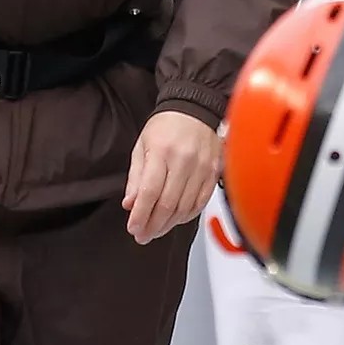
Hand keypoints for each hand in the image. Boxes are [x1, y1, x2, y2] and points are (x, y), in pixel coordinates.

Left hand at [123, 110, 220, 244]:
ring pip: (185, 207)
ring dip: (169, 224)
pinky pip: (201, 202)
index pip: (150, 192)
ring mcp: (202, 168)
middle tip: (143, 235)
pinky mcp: (213, 173)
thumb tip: (130, 203)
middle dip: (153, 225)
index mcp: (162, 152)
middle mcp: (184, 161)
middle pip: (168, 204)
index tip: (133, 228)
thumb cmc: (166, 126)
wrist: (194, 109)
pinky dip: (187, 216)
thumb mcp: (142, 146)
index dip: (141, 215)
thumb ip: (136, 177)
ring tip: (156, 230)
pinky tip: (176, 220)